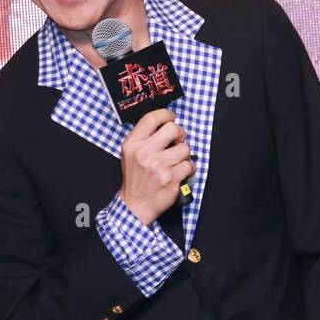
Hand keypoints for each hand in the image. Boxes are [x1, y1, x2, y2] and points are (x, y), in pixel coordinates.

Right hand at [116, 109, 194, 224]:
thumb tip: (165, 124)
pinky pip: (189, 165)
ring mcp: (158, 166)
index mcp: (132, 144)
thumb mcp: (130, 155)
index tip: (171, 118)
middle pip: (173, 129)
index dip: (166, 114)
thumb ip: (144, 138)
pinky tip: (181, 173)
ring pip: (185, 148)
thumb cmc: (135, 179)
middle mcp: (144, 153)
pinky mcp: (171, 178)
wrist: (135, 205)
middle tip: (178, 141)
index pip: (151, 118)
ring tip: (176, 162)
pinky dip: (189, 169)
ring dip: (184, 155)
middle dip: (180, 134)